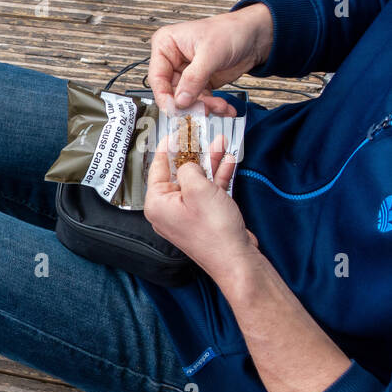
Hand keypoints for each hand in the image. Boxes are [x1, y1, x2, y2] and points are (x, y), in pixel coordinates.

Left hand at [144, 132, 260, 283]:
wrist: (234, 258)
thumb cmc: (213, 228)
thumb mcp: (198, 189)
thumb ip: (189, 169)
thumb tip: (188, 163)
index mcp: (157, 203)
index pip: (157, 169)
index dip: (167, 148)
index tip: (174, 133)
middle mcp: (168, 209)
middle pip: (178, 173)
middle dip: (193, 153)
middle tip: (200, 134)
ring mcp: (187, 213)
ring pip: (197, 180)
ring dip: (210, 161)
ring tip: (220, 141)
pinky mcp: (205, 216)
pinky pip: (208, 191)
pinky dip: (218, 176)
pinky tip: (229, 160)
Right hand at [148, 4, 272, 115]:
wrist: (256, 35)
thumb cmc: (232, 31)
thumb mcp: (210, 53)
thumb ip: (193, 78)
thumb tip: (180, 101)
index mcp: (166, 46)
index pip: (157, 77)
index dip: (165, 96)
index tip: (176, 109)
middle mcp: (172, 61)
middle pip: (172, 92)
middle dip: (190, 104)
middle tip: (204, 111)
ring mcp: (185, 74)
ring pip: (187, 100)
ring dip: (205, 107)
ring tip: (221, 107)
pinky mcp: (199, 83)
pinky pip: (201, 101)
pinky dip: (213, 107)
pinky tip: (225, 108)